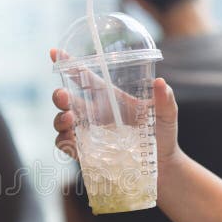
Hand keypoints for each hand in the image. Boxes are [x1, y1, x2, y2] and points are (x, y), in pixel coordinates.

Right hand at [50, 48, 181, 167]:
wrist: (163, 167)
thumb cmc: (164, 137)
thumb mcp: (167, 115)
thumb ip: (165, 99)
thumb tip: (159, 83)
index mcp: (109, 98)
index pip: (85, 78)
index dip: (70, 64)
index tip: (54, 53)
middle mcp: (95, 114)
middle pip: (68, 100)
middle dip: (59, 96)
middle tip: (63, 96)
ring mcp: (89, 134)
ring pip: (63, 122)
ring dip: (59, 119)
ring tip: (69, 120)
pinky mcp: (86, 153)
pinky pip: (67, 145)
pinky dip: (64, 141)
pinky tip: (70, 141)